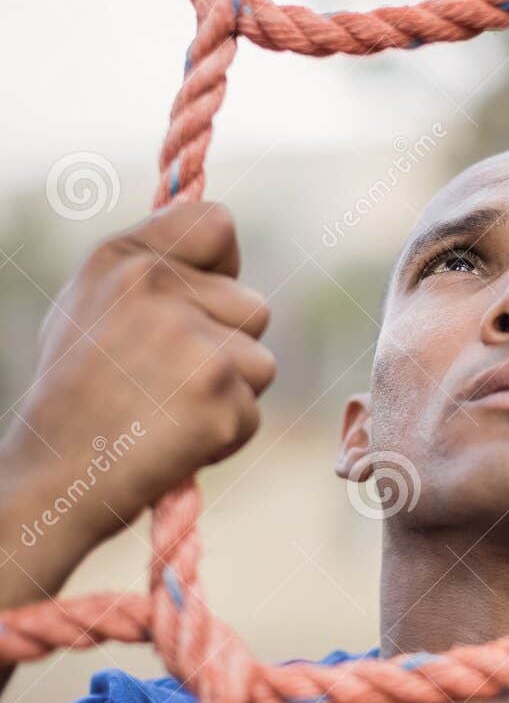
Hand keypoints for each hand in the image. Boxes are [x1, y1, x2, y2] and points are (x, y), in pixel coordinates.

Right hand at [1, 202, 274, 567]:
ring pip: (261, 363)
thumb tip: (221, 235)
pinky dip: (222, 435)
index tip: (204, 299)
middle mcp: (158, 288)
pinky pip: (251, 412)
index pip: (219, 224)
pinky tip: (171, 441)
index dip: (223, 266)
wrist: (52, 478)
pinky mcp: (218, 395)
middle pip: (254, 306)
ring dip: (228, 393)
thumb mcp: (90, 306)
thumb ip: (152, 270)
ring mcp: (191, 341)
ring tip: (166, 410)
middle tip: (166, 380)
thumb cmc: (74, 395)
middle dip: (227, 347)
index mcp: (125, 258)